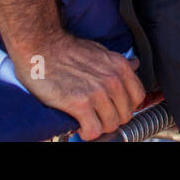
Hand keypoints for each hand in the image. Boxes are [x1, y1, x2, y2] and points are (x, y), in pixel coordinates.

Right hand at [17, 31, 145, 139]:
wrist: (42, 46)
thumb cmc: (67, 49)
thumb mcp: (100, 50)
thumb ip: (118, 62)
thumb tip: (134, 64)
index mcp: (120, 67)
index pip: (138, 97)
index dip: (127, 106)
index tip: (115, 108)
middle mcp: (113, 80)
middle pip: (126, 114)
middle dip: (113, 118)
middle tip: (99, 117)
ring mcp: (97, 92)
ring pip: (111, 124)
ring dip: (100, 127)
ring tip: (88, 121)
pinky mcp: (79, 104)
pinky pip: (93, 130)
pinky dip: (87, 132)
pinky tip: (80, 125)